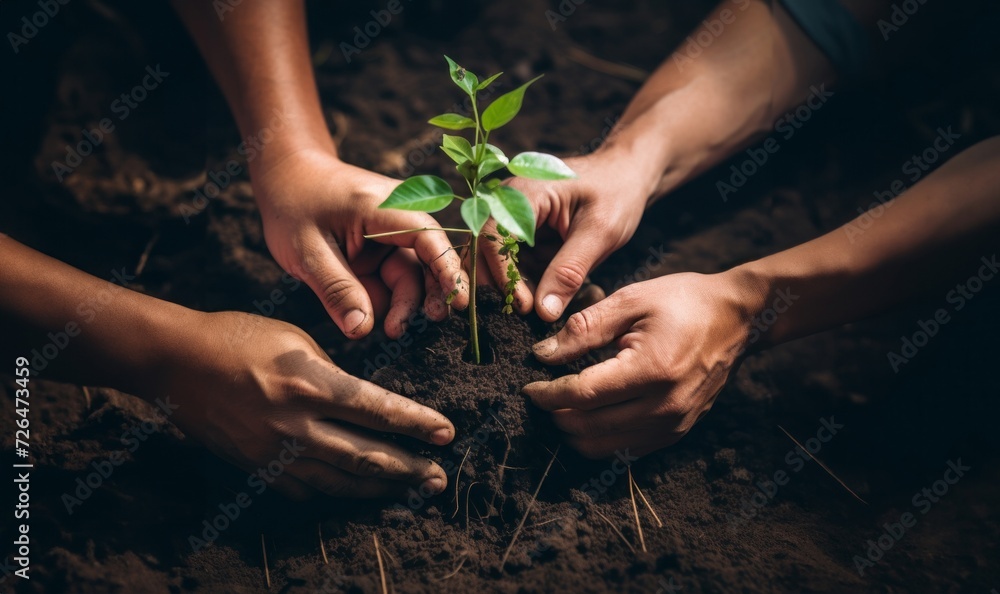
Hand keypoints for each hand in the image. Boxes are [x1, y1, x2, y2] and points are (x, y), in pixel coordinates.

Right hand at [147, 310, 454, 498]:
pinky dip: (336, 493)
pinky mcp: (257, 468)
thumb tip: (363, 400)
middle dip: (408, 469)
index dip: (416, 424)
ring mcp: (274, 453)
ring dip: (380, 489)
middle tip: (438, 477)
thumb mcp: (296, 339)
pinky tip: (357, 493)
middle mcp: (295, 425)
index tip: (446, 433)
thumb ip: (333, 373)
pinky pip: (306, 490)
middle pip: (366, 457)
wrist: (176, 363)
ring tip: (410, 490)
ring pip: (340, 481)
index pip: (376, 410)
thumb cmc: (237, 337)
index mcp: (309, 383)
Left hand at [252, 149, 468, 338]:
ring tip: (394, 330)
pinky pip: (393, 280)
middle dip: (431, 291)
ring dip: (407, 303)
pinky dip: (390, 301)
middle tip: (431, 320)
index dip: (446, 267)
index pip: (428, 236)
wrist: (284, 177)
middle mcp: (397, 219)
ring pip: (411, 276)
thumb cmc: (292, 204)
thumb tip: (360, 329)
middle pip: (428, 259)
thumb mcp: (306, 250)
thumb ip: (336, 289)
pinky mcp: (381, 251)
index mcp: (384, 207)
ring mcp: (390, 237)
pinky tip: (382, 320)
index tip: (456, 300)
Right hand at [480, 152, 652, 320]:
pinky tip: (537, 296)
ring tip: (530, 308)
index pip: (494, 235)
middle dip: (495, 283)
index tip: (524, 306)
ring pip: (490, 257)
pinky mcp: (519, 229)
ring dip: (505, 284)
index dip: (502, 274)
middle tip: (521, 314)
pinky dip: (519, 279)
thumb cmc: (616, 192)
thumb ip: (570, 270)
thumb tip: (544, 312)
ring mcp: (509, 214)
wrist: (626, 174)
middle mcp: (507, 200)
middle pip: (482, 247)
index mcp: (524, 192)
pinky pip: (508, 259)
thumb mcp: (600, 232)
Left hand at [522, 272, 754, 458]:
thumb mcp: (631, 300)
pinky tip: (592, 411)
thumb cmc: (684, 301)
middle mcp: (663, 406)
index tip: (528, 386)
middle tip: (543, 392)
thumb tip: (543, 355)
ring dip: (574, 429)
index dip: (547, 394)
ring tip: (563, 403)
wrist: (739, 319)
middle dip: (556, 413)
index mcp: (651, 370)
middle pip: (588, 427)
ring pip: (603, 447)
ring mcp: (672, 425)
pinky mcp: (677, 432)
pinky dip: (600, 436)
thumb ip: (584, 329)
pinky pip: (626, 449)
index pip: (582, 395)